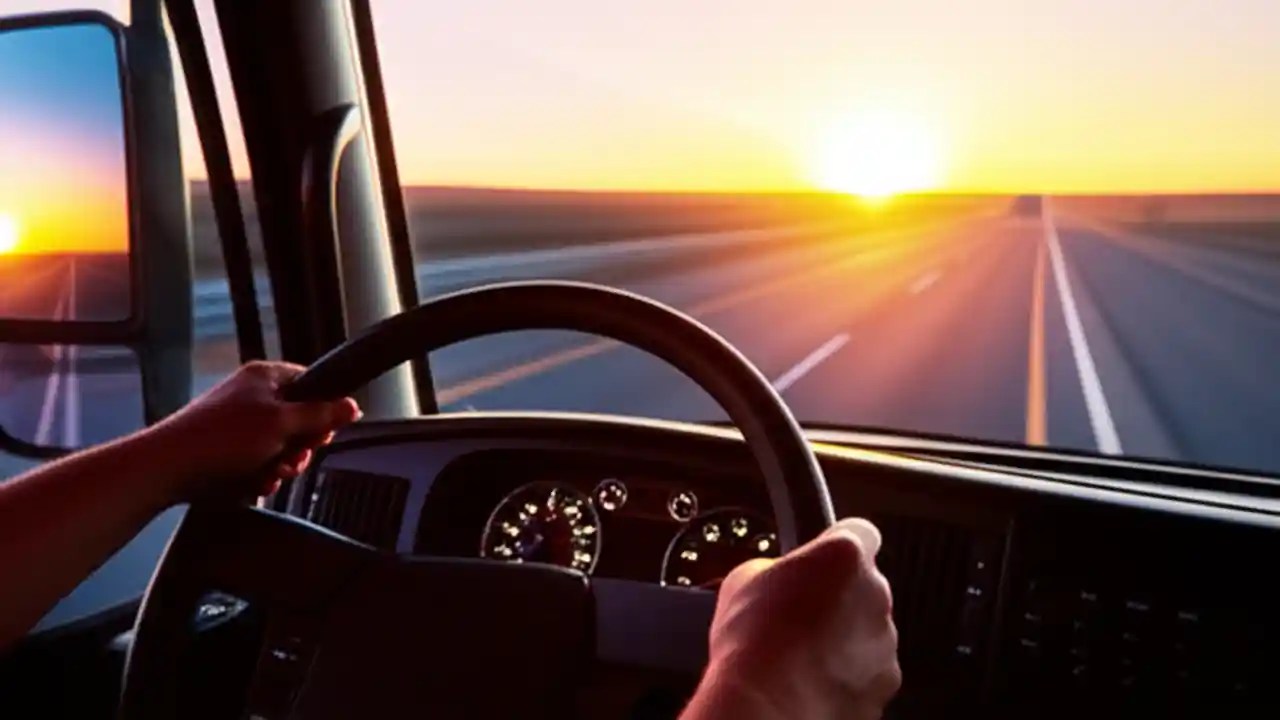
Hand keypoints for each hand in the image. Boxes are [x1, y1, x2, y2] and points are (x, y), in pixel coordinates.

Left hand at [147, 361, 361, 502]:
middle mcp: (252, 397)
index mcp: (265, 378)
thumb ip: (322, 415)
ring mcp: (239, 426)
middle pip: (300, 421)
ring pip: (281, 447)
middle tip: (292, 458)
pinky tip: (253, 483)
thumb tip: (352, 406)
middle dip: (300, 447)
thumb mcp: (283, 424)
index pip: (311, 383)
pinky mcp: (228, 452)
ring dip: (281, 466)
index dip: (324, 409)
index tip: (325, 431)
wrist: (170, 468)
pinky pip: (260, 463)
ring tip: (268, 474)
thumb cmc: (223, 438)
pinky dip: (260, 476)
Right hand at [687, 518, 899, 719]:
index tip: (822, 559)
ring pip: (868, 631)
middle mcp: (876, 593)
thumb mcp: (744, 579)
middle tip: (798, 614)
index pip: (859, 533)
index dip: (837, 547)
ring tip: (800, 655)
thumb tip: (776, 577)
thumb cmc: (753, 642)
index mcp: (844, 555)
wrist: (767, 706)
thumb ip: (775, 567)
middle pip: (864, 586)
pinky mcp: (886, 684)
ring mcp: (885, 642)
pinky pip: (868, 671)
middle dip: (838, 598)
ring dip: (844, 638)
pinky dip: (848, 676)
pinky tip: (810, 681)